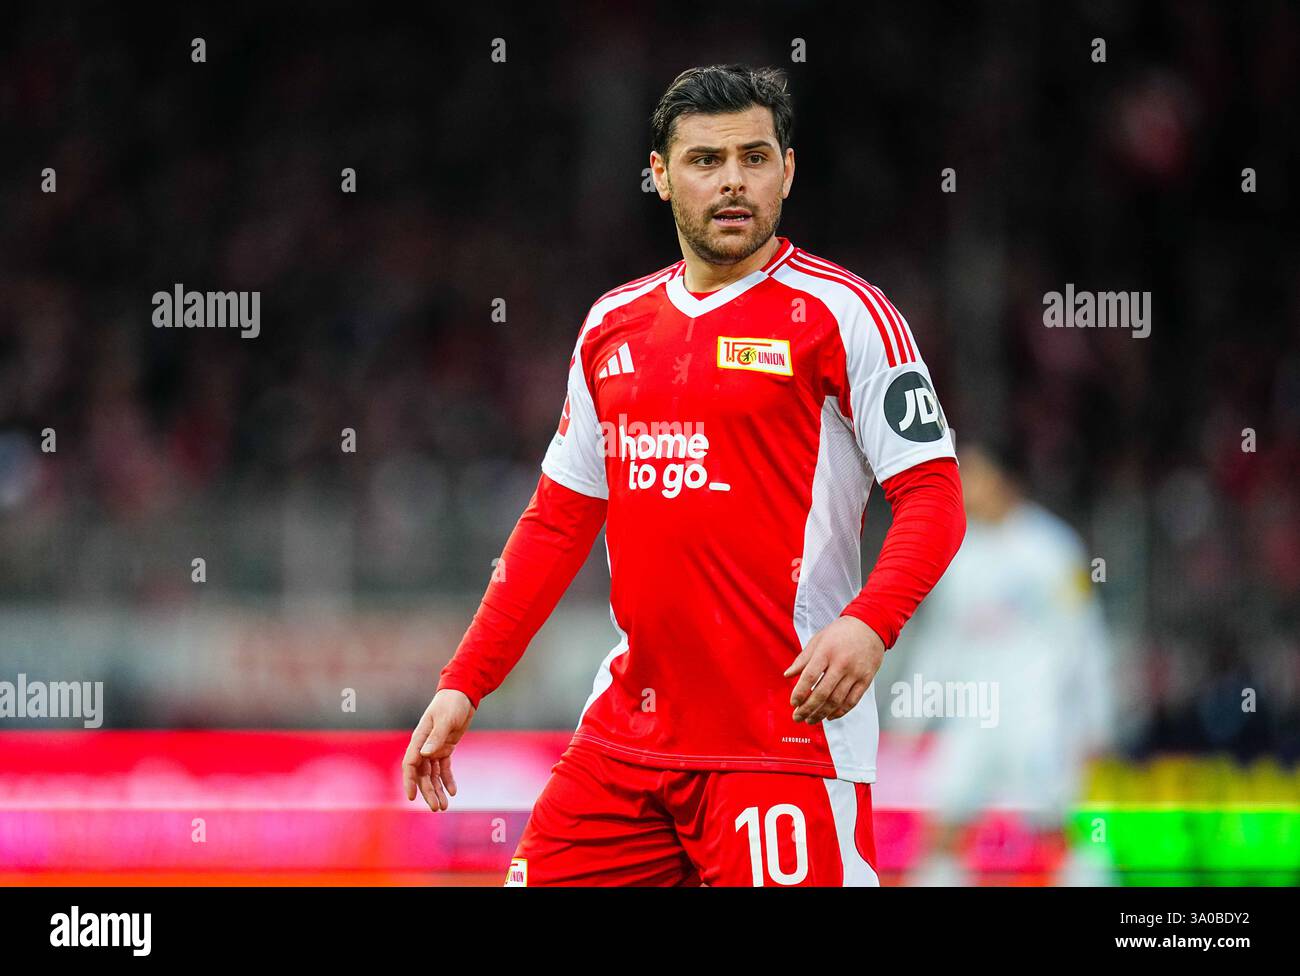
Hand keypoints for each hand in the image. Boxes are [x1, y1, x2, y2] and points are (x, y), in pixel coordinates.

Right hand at [403, 689, 475, 811]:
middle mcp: (424, 746)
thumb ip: (436, 737)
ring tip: (444, 806)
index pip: (410, 764)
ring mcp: (435, 748)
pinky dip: (448, 779)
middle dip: (428, 791)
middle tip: (437, 808)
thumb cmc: (451, 703)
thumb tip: (425, 755)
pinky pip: (444, 768)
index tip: (412, 797)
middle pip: (422, 774)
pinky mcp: (446, 748)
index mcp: (419, 739)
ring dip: (437, 790)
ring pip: (433, 774)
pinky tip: (453, 791)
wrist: (463, 694)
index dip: (409, 781)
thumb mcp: (445, 719)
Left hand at [784, 616, 884, 723]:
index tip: (793, 703)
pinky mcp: (866, 679)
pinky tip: (829, 716)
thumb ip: (802, 659)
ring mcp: (855, 673)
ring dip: (821, 713)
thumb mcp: (818, 640)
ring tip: (811, 719)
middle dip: (808, 708)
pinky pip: (852, 701)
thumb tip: (787, 675)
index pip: (809, 676)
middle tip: (798, 717)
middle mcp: (841, 664)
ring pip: (837, 700)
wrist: (870, 625)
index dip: (800, 693)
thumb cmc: (841, 632)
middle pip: (822, 693)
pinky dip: (840, 712)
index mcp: (826, 652)